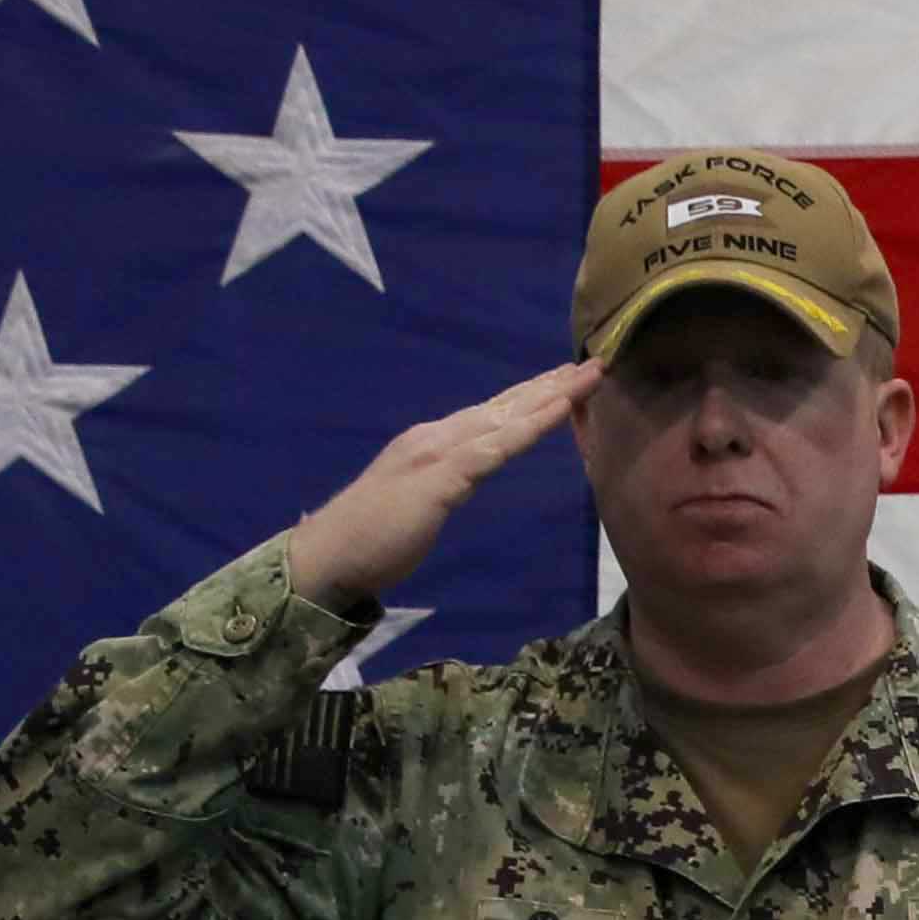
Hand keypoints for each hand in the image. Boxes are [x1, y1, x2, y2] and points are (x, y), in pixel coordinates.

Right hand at [280, 363, 600, 614]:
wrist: (329, 554)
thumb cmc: (369, 540)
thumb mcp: (417, 504)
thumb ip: (442, 487)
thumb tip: (460, 483)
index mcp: (430, 445)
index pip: (488, 416)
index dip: (527, 398)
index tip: (563, 382)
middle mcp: (436, 437)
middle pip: (503, 406)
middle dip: (548, 386)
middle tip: (590, 364)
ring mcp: (438, 452)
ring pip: (506, 418)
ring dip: (550, 397)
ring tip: (587, 377)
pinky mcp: (440, 475)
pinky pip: (496, 447)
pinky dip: (530, 427)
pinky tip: (559, 413)